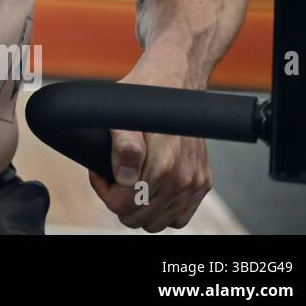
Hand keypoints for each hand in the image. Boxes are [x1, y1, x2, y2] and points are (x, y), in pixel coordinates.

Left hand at [87, 62, 213, 232]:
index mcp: (162, 166)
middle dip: (120, 199)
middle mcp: (183, 179)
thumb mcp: (120, 116)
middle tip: (114, 174)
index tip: (102, 172)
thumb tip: (126, 178)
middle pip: (138, 218)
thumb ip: (123, 147)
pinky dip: (163, 210)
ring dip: (140, 207)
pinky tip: (150, 189)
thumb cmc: (143, 98)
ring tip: (131, 180)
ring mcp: (195, 183)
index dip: (104, 190)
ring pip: (158, 222)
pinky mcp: (203, 183)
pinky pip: (180, 217)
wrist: (174, 83)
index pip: (122, 205)